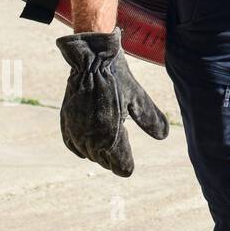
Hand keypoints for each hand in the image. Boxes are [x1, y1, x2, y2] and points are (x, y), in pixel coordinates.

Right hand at [56, 28, 168, 176]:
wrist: (91, 60)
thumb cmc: (117, 78)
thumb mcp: (138, 98)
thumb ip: (150, 119)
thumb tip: (164, 136)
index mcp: (110, 132)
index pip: (118, 160)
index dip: (124, 166)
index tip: (128, 170)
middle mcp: (90, 135)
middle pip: (102, 159)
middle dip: (112, 161)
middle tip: (121, 163)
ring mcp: (75, 128)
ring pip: (87, 153)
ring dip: (97, 155)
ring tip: (108, 156)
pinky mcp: (65, 120)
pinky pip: (72, 143)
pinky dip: (80, 148)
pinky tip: (86, 150)